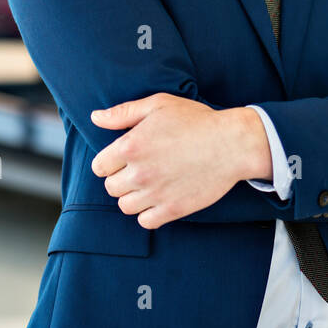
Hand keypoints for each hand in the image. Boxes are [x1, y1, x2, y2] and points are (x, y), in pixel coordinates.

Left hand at [90, 93, 252, 228]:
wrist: (232, 144)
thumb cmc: (197, 120)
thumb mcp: (159, 105)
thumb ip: (123, 113)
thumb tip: (95, 117)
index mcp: (131, 146)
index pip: (99, 167)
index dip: (109, 162)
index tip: (123, 158)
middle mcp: (139, 172)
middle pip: (111, 187)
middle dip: (121, 178)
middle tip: (140, 168)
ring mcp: (156, 194)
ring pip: (125, 206)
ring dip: (133, 196)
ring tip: (149, 184)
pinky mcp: (172, 209)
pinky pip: (145, 221)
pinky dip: (148, 213)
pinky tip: (159, 198)